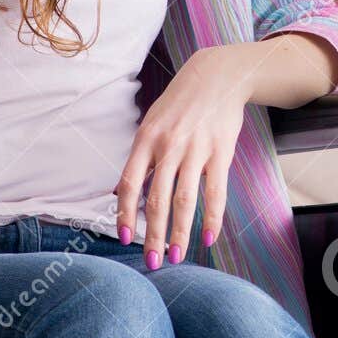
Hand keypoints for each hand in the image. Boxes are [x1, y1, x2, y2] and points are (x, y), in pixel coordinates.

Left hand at [113, 47, 250, 265]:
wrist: (217, 75)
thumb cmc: (179, 103)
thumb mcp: (151, 123)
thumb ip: (138, 158)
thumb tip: (116, 192)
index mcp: (146, 139)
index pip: (130, 183)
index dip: (125, 213)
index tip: (124, 238)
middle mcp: (169, 146)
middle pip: (158, 199)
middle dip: (153, 234)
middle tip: (152, 262)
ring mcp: (196, 149)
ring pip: (186, 200)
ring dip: (180, 233)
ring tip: (176, 257)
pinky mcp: (221, 152)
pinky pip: (216, 192)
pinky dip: (213, 218)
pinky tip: (209, 238)